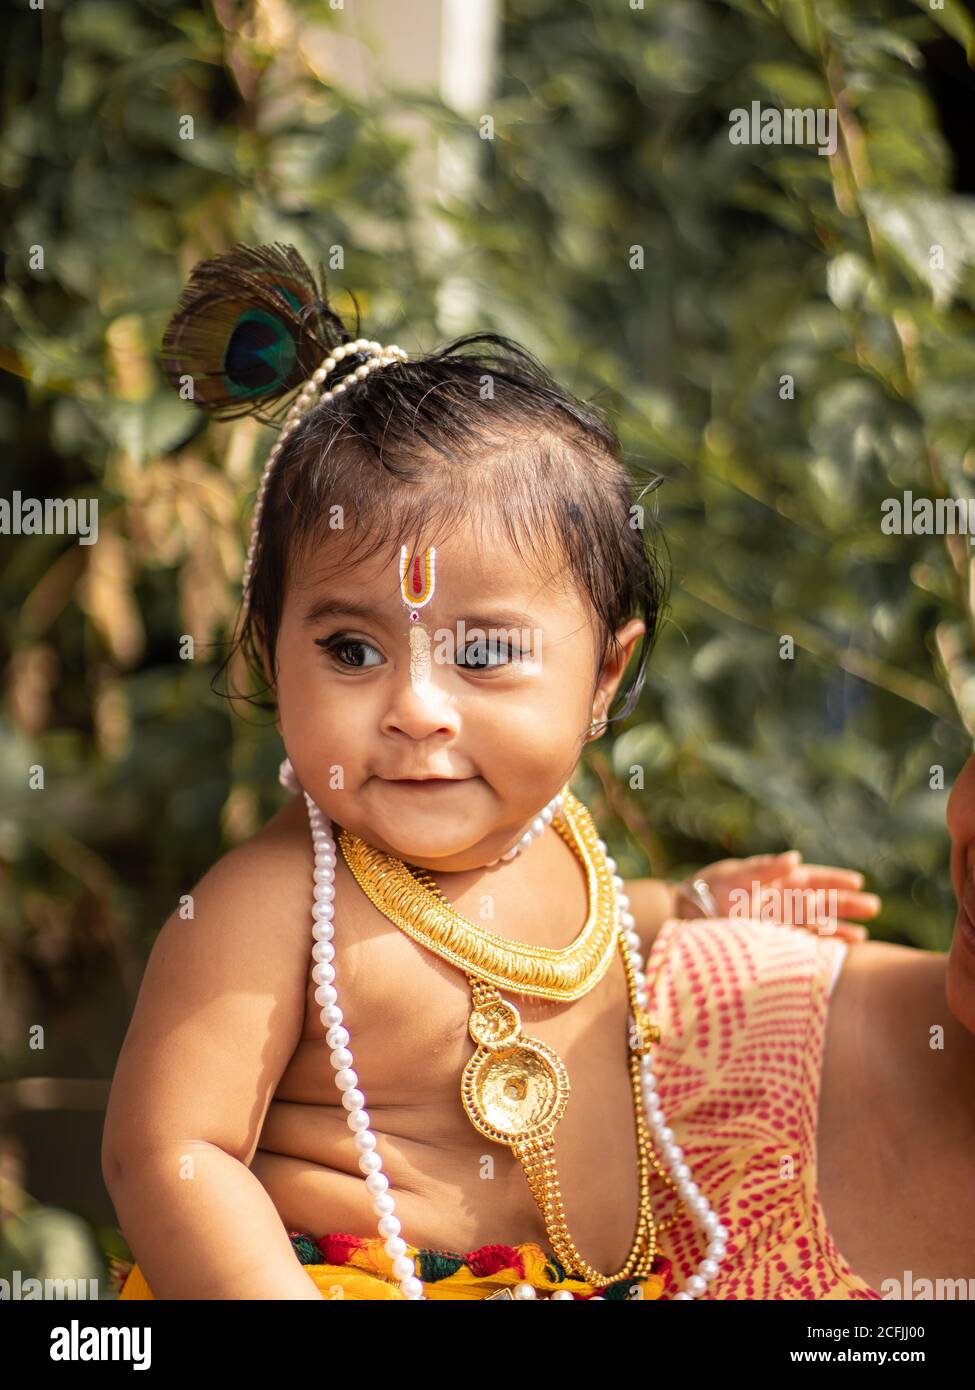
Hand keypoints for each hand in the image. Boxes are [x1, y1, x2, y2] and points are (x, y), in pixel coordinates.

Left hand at [675, 851, 880, 942]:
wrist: (680, 919)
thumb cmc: (704, 891)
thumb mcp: (731, 875)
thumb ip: (763, 869)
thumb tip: (796, 858)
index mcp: (771, 881)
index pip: (808, 879)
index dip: (832, 879)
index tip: (857, 881)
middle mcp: (777, 904)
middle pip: (818, 903)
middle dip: (845, 905)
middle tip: (873, 907)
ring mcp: (775, 926)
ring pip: (813, 927)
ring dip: (837, 931)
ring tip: (863, 937)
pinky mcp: (769, 946)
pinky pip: (799, 947)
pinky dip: (818, 949)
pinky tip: (837, 954)